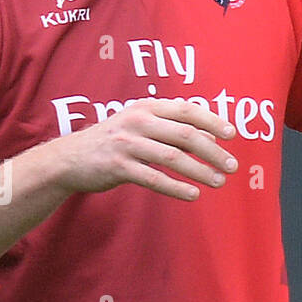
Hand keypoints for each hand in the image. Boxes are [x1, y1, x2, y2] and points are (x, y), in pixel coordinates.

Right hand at [55, 98, 237, 201]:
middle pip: (185, 135)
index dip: (212, 121)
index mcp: (146, 107)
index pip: (186, 110)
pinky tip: (192, 194)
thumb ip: (166, 126)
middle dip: (213, 151)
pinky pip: (154, 178)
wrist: (70, 158)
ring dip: (200, 171)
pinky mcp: (118, 167)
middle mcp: (138, 121)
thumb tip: (207, 136)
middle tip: (232, 166)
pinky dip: (176, 187)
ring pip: (173, 157)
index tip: (231, 134)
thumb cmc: (112, 142)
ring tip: (218, 182)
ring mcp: (127, 144)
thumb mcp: (136, 123)